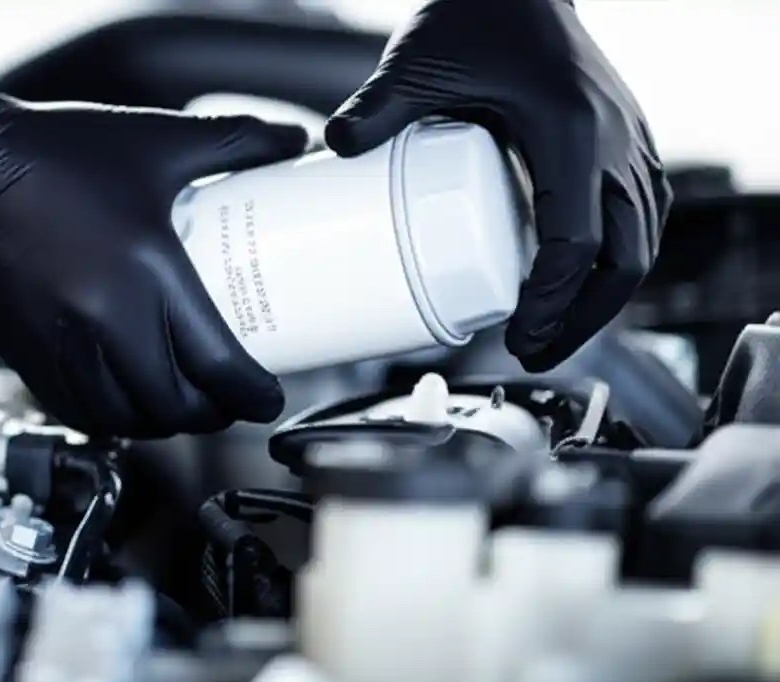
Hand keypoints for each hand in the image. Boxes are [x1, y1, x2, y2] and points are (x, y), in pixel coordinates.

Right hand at [0, 67, 307, 437]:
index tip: (268, 395)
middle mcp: (103, 318)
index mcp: (146, 271)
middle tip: (231, 401)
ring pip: (125, 418)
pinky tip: (126, 405)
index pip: (217, 364)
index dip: (253, 394)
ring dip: (162, 424)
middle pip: (175, 405)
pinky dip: (111, 418)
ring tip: (183, 407)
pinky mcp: (26, 354)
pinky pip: (76, 410)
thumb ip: (233, 139)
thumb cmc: (52, 153)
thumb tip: (292, 141)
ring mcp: (61, 343)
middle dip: (213, 414)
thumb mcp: (156, 140)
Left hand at [326, 0, 671, 370]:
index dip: (550, 301)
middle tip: (533, 351)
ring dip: (604, 295)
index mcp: (573, 131)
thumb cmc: (480, 10)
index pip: (576, 242)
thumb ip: (376, 107)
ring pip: (643, 239)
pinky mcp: (625, 138)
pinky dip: (617, 256)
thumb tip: (333, 147)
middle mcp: (615, 140)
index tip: (516, 336)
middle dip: (584, 319)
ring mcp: (628, 138)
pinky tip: (578, 279)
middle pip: (626, 258)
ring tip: (552, 330)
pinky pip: (642, 211)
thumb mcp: (417, 62)